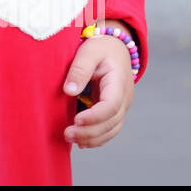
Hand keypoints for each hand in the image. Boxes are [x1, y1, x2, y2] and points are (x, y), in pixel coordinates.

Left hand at [61, 34, 134, 148]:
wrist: (114, 48)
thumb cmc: (101, 48)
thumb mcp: (89, 51)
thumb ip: (80, 69)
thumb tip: (69, 91)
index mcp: (118, 82)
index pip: (112, 105)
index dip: (95, 116)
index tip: (76, 120)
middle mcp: (124, 98)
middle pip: (112, 122)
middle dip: (90, 131)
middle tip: (67, 134)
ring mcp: (120, 106)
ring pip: (111, 129)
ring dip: (92, 138)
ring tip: (70, 139)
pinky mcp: (113, 111)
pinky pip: (108, 129)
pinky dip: (96, 138)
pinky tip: (81, 143)